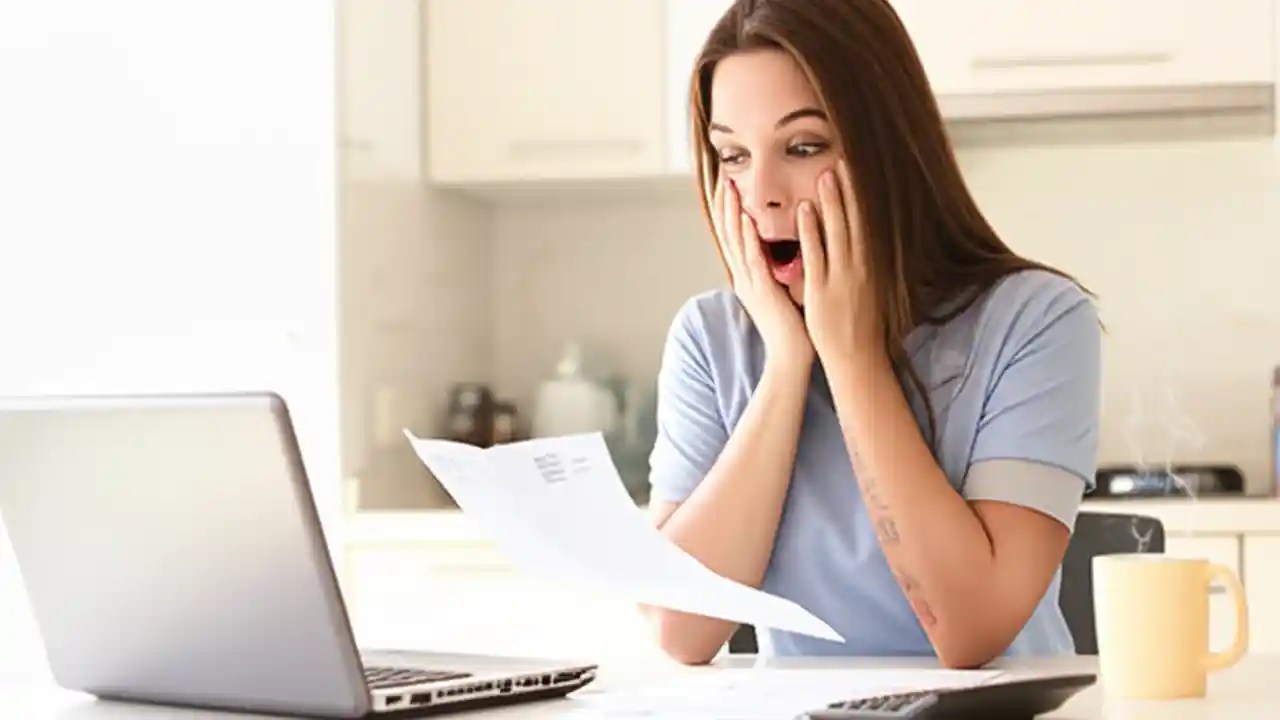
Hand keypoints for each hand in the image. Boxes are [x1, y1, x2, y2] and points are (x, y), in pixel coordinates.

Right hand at [712, 175, 812, 372]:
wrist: (791, 357)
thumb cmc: (792, 326)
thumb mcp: (780, 291)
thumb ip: (776, 270)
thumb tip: (780, 251)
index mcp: (748, 276)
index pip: (734, 236)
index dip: (729, 210)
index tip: (728, 185)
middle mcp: (744, 277)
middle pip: (728, 234)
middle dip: (725, 205)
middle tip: (721, 177)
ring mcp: (751, 284)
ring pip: (737, 242)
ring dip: (733, 214)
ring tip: (729, 188)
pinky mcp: (763, 292)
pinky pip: (754, 260)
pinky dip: (749, 239)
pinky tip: (747, 220)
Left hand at [797, 160, 883, 365]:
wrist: (857, 358)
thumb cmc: (860, 322)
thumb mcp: (867, 287)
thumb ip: (862, 263)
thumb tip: (862, 241)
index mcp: (870, 264)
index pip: (868, 222)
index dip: (863, 195)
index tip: (859, 170)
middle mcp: (860, 265)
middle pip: (856, 220)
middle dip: (851, 189)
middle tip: (846, 158)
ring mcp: (841, 276)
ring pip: (837, 231)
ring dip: (832, 201)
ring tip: (826, 173)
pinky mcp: (823, 289)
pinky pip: (816, 254)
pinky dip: (811, 230)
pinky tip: (805, 208)